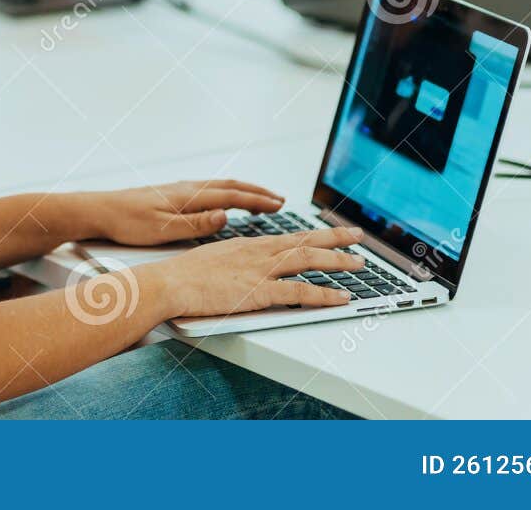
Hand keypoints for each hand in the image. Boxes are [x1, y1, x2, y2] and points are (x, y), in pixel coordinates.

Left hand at [75, 179, 285, 246]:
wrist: (99, 210)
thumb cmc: (126, 222)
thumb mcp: (162, 230)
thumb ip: (195, 224)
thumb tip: (226, 216)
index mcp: (188, 196)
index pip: (232, 196)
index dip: (258, 200)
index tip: (280, 204)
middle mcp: (187, 188)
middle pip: (230, 186)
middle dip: (257, 192)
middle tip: (280, 200)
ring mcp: (180, 189)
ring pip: (220, 186)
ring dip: (244, 192)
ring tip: (261, 201)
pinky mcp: (172, 194)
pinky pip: (209, 190)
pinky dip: (227, 194)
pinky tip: (226, 203)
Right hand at [152, 227, 365, 318]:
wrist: (170, 282)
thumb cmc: (186, 275)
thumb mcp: (216, 258)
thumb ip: (237, 260)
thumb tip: (248, 266)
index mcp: (250, 244)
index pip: (291, 235)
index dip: (316, 234)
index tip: (333, 232)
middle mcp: (260, 252)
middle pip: (306, 240)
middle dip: (336, 238)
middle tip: (359, 237)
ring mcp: (260, 270)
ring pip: (309, 259)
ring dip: (338, 261)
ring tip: (359, 264)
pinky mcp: (258, 291)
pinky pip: (300, 292)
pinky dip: (324, 294)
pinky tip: (340, 298)